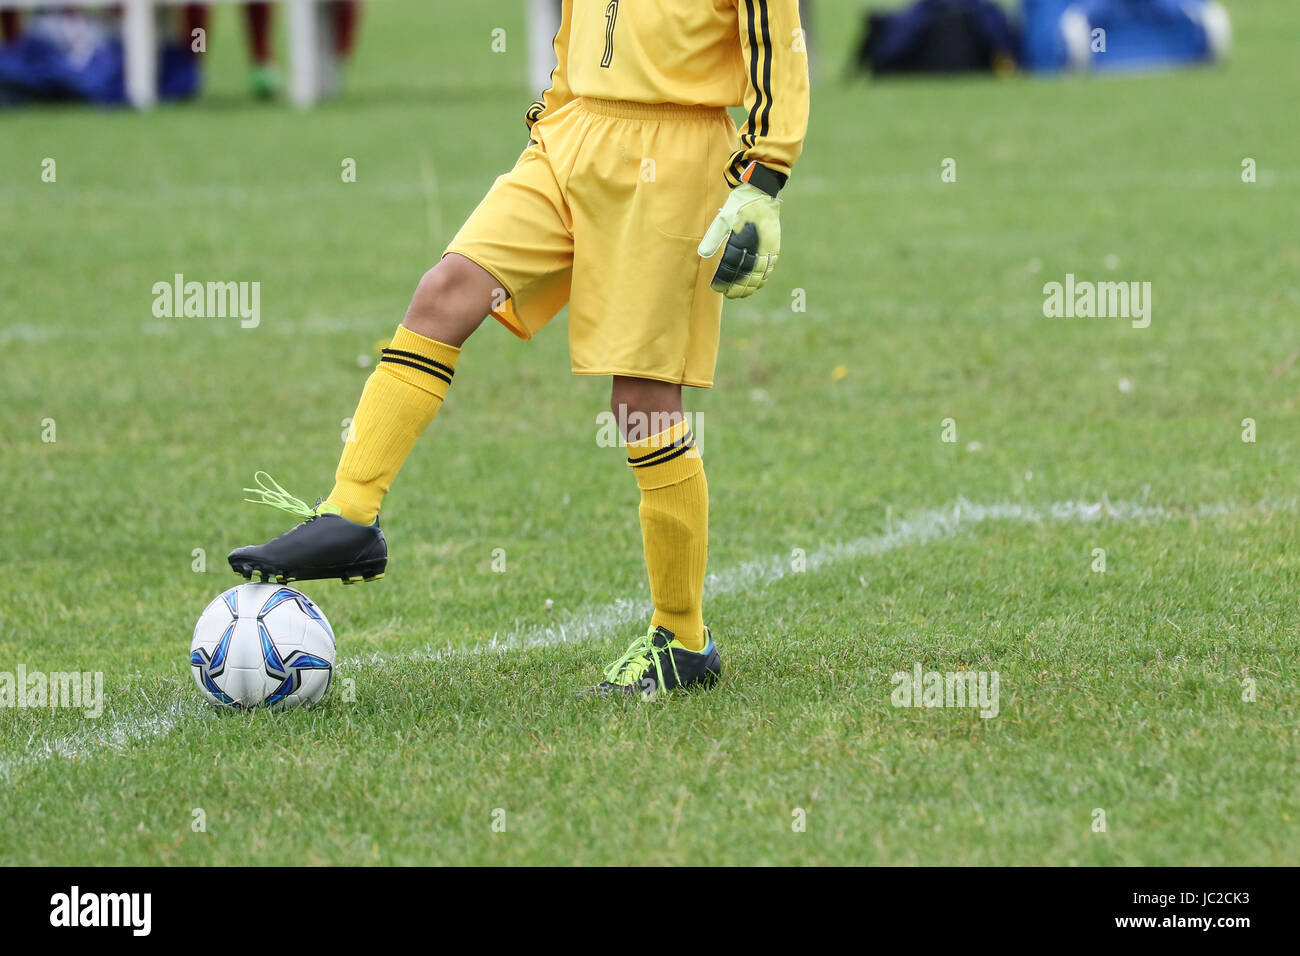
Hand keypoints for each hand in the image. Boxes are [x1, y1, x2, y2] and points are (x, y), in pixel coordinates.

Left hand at [697, 182, 781, 298]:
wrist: (761, 193)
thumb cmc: (739, 206)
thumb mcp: (723, 219)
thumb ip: (713, 238)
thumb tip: (702, 255)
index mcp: (741, 239)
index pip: (731, 267)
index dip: (724, 281)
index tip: (717, 289)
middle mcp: (756, 246)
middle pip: (746, 275)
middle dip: (737, 288)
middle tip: (728, 295)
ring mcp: (767, 248)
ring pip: (759, 274)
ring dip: (750, 286)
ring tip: (741, 294)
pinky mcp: (774, 247)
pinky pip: (769, 268)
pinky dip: (762, 278)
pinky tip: (756, 285)